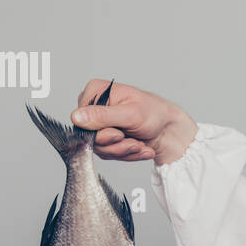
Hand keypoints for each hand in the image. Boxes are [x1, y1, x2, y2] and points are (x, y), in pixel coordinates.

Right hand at [72, 79, 198, 165]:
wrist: (169, 129)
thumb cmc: (155, 113)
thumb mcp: (130, 114)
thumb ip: (102, 116)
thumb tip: (76, 117)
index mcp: (95, 91)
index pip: (81, 119)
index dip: (100, 132)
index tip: (119, 133)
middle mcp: (93, 107)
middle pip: (90, 137)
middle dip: (116, 144)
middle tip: (134, 142)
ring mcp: (98, 124)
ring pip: (100, 148)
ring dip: (124, 151)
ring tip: (140, 145)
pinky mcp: (105, 138)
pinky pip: (109, 154)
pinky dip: (127, 154)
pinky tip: (140, 147)